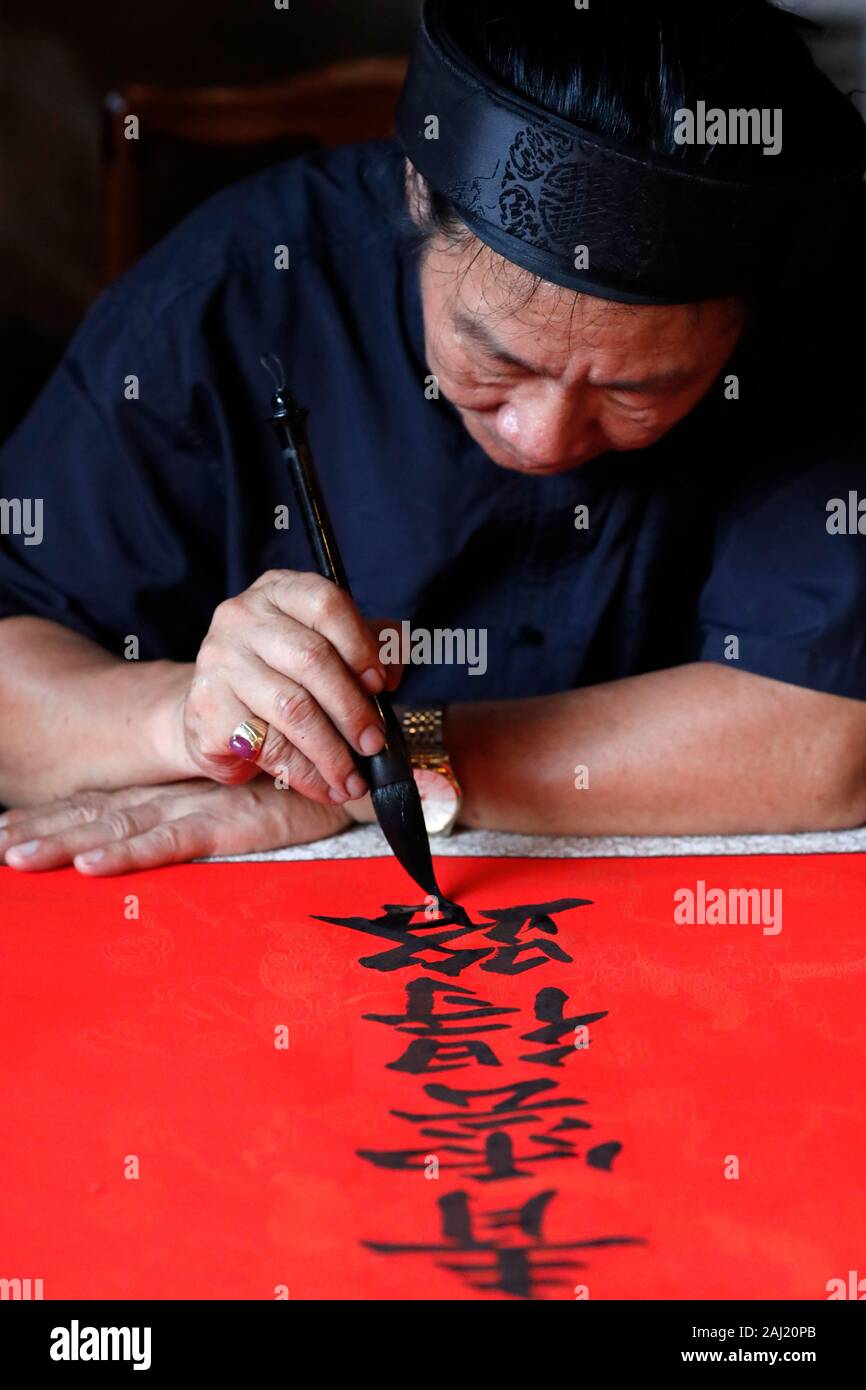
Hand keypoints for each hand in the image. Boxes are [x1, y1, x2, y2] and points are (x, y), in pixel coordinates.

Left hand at [0, 776, 350, 874]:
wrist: (365, 770)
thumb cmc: (312, 786)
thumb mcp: (263, 810)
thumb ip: (241, 818)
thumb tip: (288, 825)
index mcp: (184, 796)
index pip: (112, 808)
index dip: (61, 817)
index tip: (9, 831)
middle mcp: (183, 800)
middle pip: (101, 818)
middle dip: (45, 832)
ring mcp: (203, 811)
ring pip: (121, 829)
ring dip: (64, 842)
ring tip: (12, 857)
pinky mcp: (232, 824)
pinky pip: (173, 842)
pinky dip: (131, 854)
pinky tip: (90, 867)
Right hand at [170, 571, 400, 805]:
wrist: (215, 711)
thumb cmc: (283, 676)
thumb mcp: (329, 648)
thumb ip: (371, 647)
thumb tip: (392, 672)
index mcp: (278, 591)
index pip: (326, 605)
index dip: (361, 646)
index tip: (381, 685)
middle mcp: (242, 618)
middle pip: (312, 660)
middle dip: (352, 710)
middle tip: (374, 744)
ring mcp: (219, 662)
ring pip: (292, 708)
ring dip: (332, 752)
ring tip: (353, 780)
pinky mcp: (207, 710)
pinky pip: (267, 745)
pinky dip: (304, 773)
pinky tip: (324, 786)